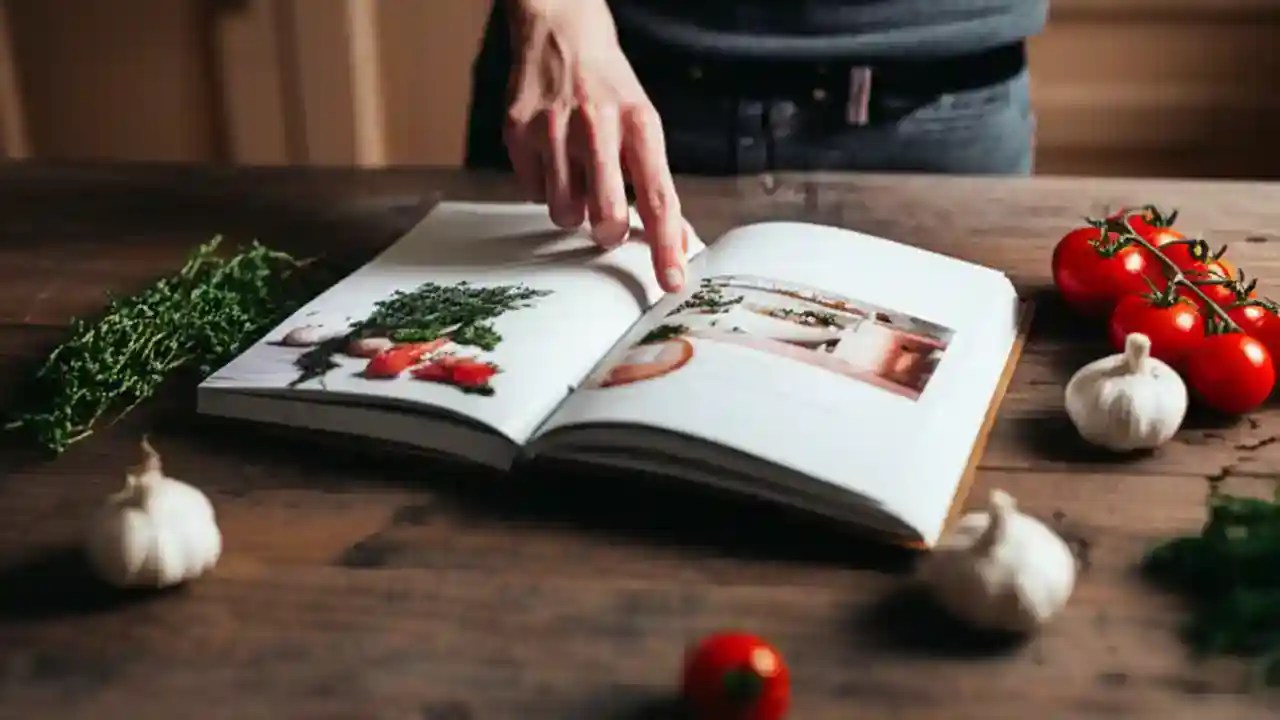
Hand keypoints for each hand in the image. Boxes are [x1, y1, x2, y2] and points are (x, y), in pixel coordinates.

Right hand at [503, 0, 686, 290]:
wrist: (561, 35)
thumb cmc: (609, 90)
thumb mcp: (644, 126)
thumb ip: (656, 185)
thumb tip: (677, 245)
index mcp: (639, 124)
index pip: (658, 197)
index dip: (665, 245)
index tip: (671, 281)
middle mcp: (597, 125)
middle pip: (606, 216)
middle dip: (608, 232)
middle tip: (607, 220)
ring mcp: (553, 129)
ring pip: (564, 213)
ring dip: (573, 209)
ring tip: (576, 175)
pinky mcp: (518, 132)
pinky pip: (533, 192)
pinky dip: (544, 187)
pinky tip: (551, 157)